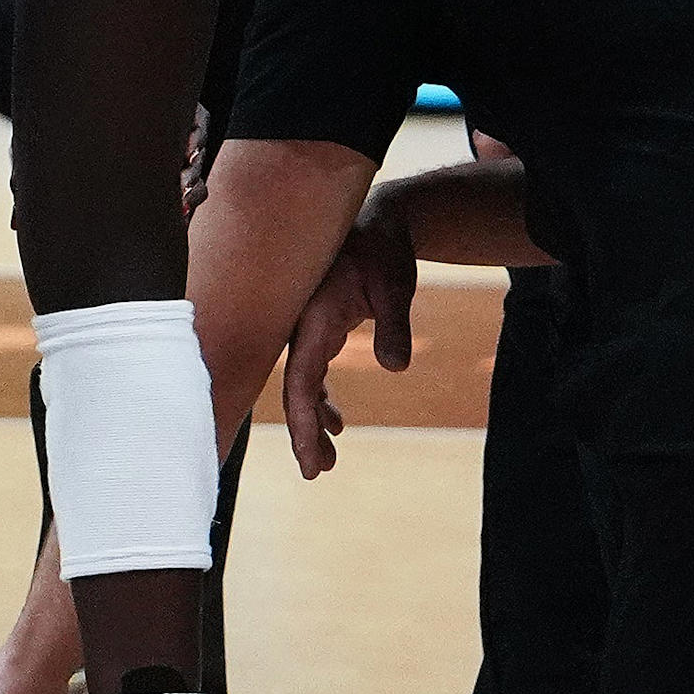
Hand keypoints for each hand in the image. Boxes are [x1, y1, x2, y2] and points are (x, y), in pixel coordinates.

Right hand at [280, 199, 419, 477]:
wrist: (377, 221)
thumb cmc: (383, 250)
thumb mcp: (396, 285)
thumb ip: (394, 324)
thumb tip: (397, 367)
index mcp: (312, 320)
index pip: (302, 384)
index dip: (302, 426)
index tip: (311, 463)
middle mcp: (301, 328)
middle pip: (296, 391)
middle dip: (304, 433)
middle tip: (319, 471)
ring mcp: (307, 329)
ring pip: (303, 384)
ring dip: (314, 419)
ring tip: (329, 456)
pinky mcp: (320, 328)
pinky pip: (313, 371)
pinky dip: (322, 398)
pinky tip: (338, 423)